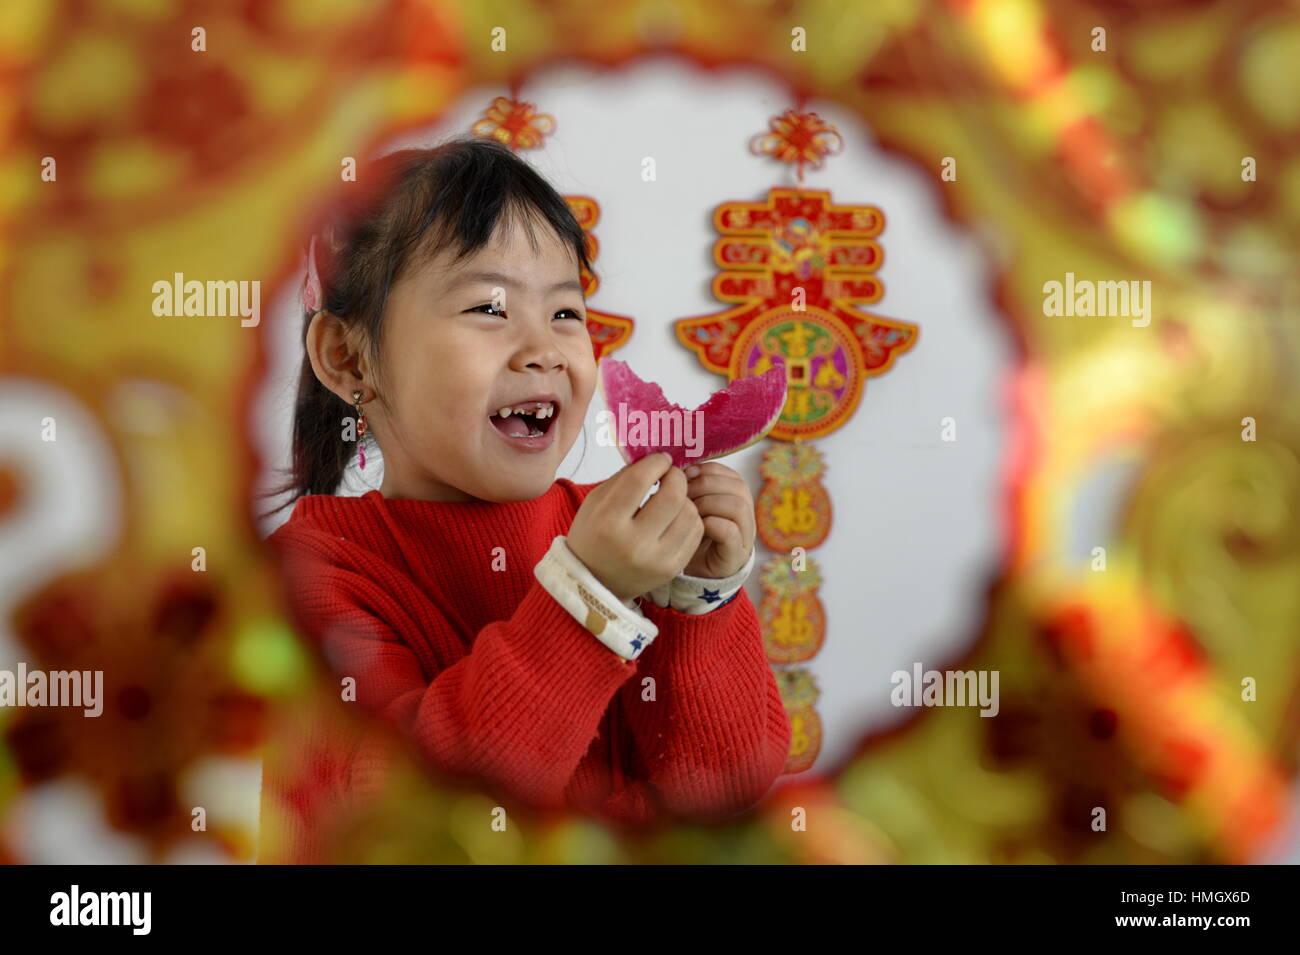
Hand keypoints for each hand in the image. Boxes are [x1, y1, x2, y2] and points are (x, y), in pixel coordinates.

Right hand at [566, 452, 704, 601]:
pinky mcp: (672, 568)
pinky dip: (690, 519)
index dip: (656, 462)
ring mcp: (656, 559)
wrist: (595, 582)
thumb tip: (656, 458)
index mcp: (608, 521)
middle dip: (676, 478)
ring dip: (685, 499)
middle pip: (673, 495)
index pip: (640, 479)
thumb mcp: (596, 502)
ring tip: (671, 500)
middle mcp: (633, 543)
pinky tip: (676, 518)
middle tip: (671, 476)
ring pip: (690, 513)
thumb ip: (625, 477)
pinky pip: (695, 532)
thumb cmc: (594, 535)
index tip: (660, 460)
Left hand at [681, 462, 755, 578]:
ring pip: (738, 506)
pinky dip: (713, 524)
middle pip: (738, 487)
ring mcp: (745, 537)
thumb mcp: (690, 507)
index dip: (708, 471)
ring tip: (690, 512)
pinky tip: (697, 526)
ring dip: (709, 503)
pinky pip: (731, 532)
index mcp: (737, 500)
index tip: (685, 475)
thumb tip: (679, 470)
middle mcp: (747, 516)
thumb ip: (690, 488)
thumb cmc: (690, 536)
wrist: (694, 575)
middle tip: (684, 495)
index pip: (732, 475)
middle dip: (707, 486)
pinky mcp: (736, 555)